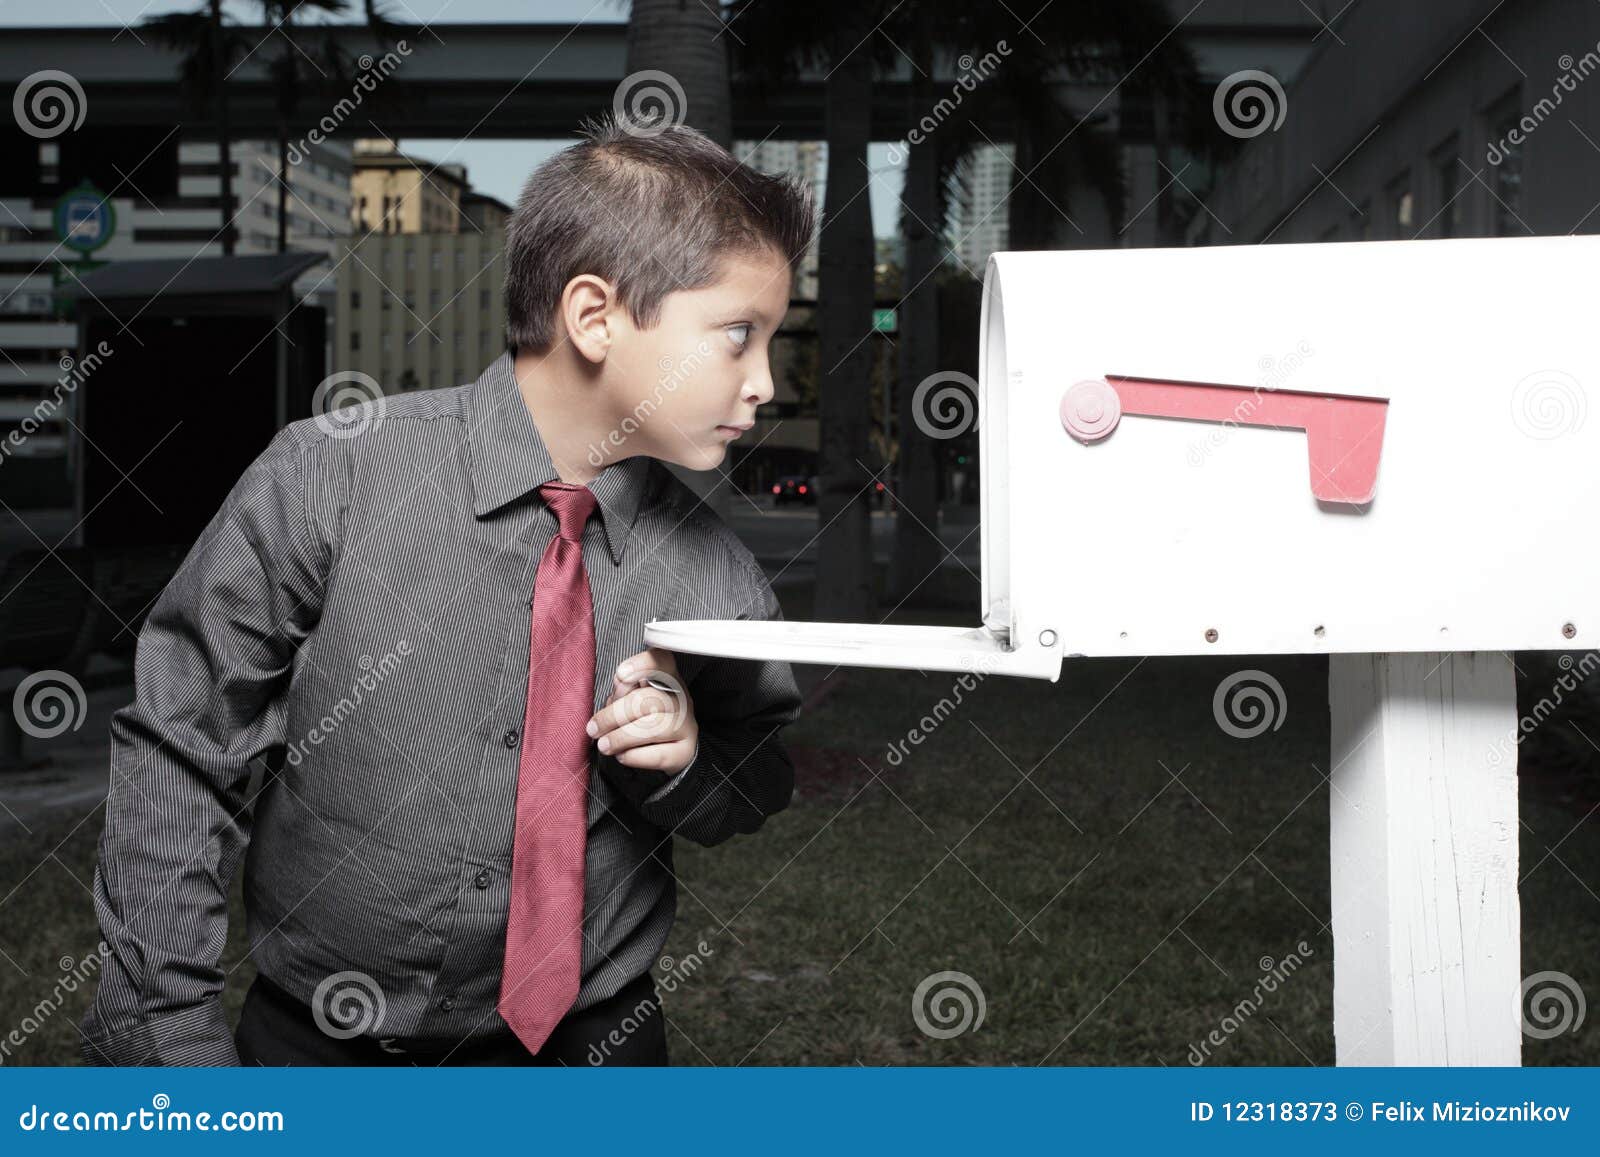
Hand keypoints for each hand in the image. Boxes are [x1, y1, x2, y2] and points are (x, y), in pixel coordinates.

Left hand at [586, 646, 697, 774]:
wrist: (668, 749)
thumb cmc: (643, 718)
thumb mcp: (631, 698)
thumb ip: (623, 689)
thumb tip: (619, 686)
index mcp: (667, 679)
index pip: (662, 661)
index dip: (642, 665)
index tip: (621, 674)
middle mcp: (681, 699)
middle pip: (648, 700)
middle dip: (614, 716)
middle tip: (593, 728)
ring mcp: (686, 726)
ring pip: (653, 728)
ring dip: (620, 738)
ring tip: (603, 745)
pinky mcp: (684, 752)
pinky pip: (657, 755)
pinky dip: (633, 756)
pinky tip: (622, 755)